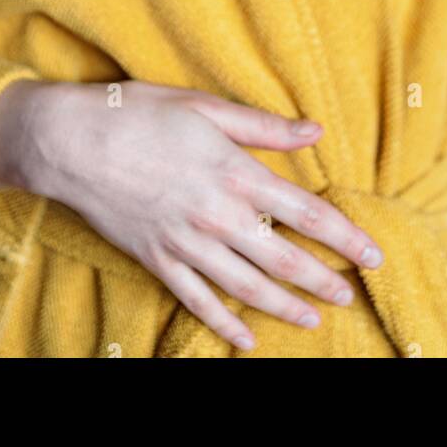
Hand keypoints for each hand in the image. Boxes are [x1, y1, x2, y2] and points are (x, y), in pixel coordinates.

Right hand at [21, 79, 384, 351]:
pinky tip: (246, 338)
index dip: (344, 236)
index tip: (371, 253)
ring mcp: (186, 243)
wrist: (74, 141)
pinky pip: (198, 300)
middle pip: (283, 260)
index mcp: (235, 173)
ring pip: (247, 287)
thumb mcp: (206, 107)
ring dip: (285, 307)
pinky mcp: (158, 259)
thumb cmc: (141, 114)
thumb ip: (263, 127)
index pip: (306, 214)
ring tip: (315, 319)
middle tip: (350, 293)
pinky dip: (224, 323)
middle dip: (323, 280)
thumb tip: (314, 131)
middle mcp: (217, 215)